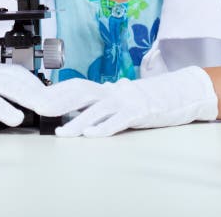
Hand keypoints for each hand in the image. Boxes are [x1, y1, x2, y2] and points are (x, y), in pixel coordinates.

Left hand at [46, 66, 218, 136]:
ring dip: (78, 122)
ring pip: (98, 110)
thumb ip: (103, 100)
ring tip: (64, 133)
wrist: (179, 93)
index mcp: (109, 88)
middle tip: (43, 112)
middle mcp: (115, 91)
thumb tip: (81, 102)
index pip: (78, 86)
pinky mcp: (139, 112)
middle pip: (83, 93)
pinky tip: (92, 134)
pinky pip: (118, 121)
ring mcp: (127, 101)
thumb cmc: (149, 98)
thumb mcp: (122, 96)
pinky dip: (104, 128)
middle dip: (61, 103)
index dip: (59, 93)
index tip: (42, 100)